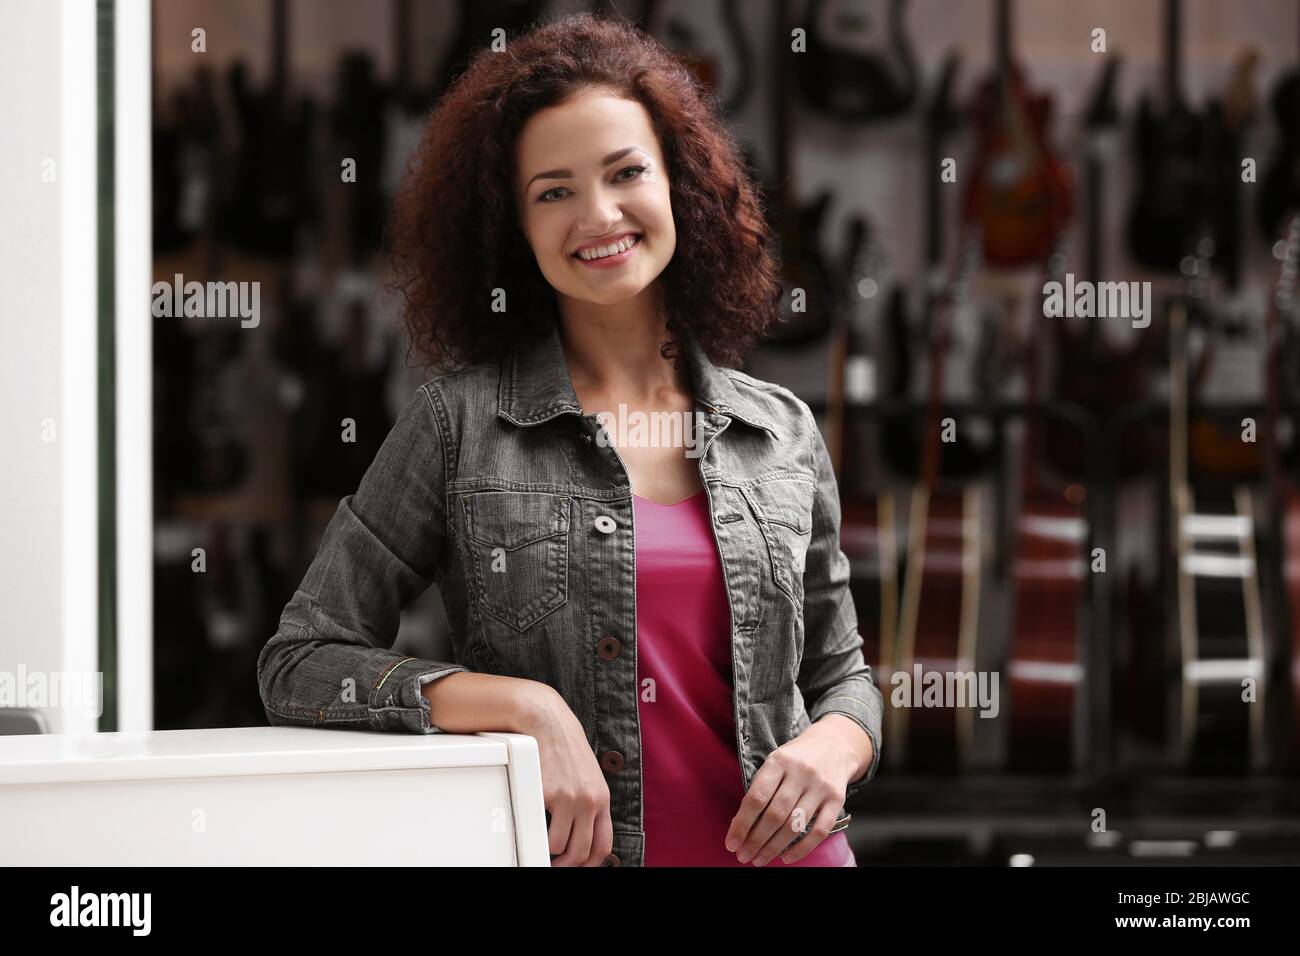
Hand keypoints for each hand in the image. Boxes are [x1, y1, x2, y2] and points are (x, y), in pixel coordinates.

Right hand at [519, 685, 613, 866]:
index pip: (603, 846)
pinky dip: (535, 836)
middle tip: (554, 863)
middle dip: (566, 865)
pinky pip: (541, 830)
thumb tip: (581, 832)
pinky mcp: (548, 793)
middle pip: (583, 852)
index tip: (576, 866)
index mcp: (601, 798)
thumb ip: (588, 802)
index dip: (589, 864)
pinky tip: (532, 827)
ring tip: (541, 845)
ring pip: (560, 847)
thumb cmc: (563, 747)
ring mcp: (569, 798)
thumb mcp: (587, 776)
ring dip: (548, 852)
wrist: (547, 721)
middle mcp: (589, 800)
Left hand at [724, 716, 870, 865]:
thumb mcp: (775, 761)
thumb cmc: (795, 758)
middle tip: (744, 856)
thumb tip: (741, 825)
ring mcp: (820, 787)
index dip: (742, 823)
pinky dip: (802, 849)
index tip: (731, 843)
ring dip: (774, 848)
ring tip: (760, 859)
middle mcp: (800, 773)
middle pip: (775, 814)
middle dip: (756, 840)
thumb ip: (761, 788)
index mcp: (778, 761)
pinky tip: (787, 858)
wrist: (834, 744)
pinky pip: (820, 831)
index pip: (757, 797)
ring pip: (795, 825)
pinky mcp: (837, 799)